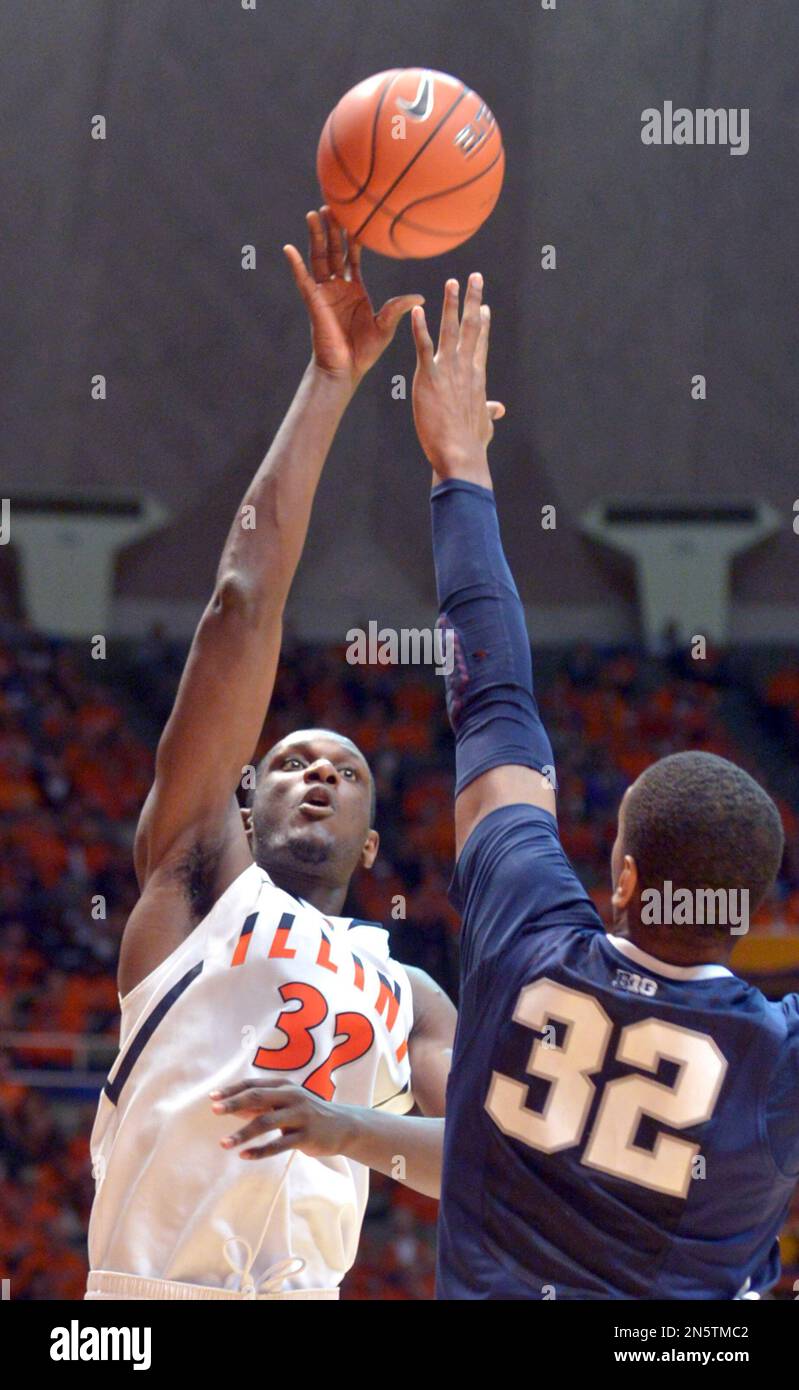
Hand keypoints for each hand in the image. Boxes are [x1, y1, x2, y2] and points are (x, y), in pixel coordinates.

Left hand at [210, 1078, 353, 1159]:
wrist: (343, 1126)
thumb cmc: (308, 1114)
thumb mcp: (286, 1104)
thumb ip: (261, 1105)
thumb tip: (231, 1107)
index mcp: (285, 1086)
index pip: (253, 1084)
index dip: (233, 1090)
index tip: (213, 1097)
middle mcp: (292, 1096)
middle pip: (258, 1097)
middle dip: (234, 1103)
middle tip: (214, 1110)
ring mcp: (300, 1116)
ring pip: (265, 1122)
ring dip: (242, 1133)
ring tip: (224, 1144)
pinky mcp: (306, 1136)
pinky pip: (278, 1145)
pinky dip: (260, 1151)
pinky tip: (244, 1155)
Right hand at [284, 207, 423, 389]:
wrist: (346, 370)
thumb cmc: (364, 351)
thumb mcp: (386, 326)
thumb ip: (399, 308)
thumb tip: (421, 297)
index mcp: (355, 289)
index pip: (352, 256)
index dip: (354, 237)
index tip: (357, 217)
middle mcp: (338, 287)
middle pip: (333, 250)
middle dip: (332, 229)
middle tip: (333, 205)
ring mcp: (324, 293)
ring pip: (318, 258)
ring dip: (315, 237)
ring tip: (313, 214)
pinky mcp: (313, 302)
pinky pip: (303, 280)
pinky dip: (295, 265)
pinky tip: (288, 249)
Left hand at [410, 273, 505, 480]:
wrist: (460, 454)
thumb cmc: (471, 444)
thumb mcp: (484, 424)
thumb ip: (488, 412)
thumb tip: (498, 409)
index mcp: (476, 376)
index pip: (479, 342)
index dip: (482, 322)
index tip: (483, 305)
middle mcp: (465, 367)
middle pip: (471, 326)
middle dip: (472, 300)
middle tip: (475, 277)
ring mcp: (448, 370)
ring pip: (450, 329)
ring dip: (451, 304)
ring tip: (452, 282)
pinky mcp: (429, 377)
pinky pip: (423, 347)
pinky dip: (420, 328)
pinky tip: (417, 310)